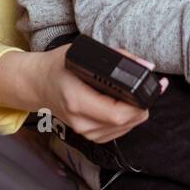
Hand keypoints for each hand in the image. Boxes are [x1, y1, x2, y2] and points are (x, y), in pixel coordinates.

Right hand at [0, 45, 160, 142]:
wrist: (38, 84)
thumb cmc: (59, 66)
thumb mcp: (84, 53)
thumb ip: (118, 57)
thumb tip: (146, 65)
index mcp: (76, 100)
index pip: (117, 113)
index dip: (138, 104)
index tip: (149, 89)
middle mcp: (80, 121)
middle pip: (124, 123)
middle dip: (142, 106)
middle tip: (150, 89)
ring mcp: (84, 131)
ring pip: (124, 129)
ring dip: (136, 113)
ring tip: (136, 94)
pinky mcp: (89, 136)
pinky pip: (117, 132)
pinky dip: (126, 120)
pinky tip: (125, 105)